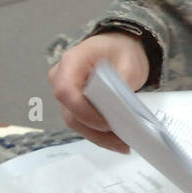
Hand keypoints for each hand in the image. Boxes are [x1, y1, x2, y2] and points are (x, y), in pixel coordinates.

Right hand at [46, 32, 150, 153]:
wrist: (118, 47)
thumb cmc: (121, 50)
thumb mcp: (130, 61)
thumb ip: (124, 81)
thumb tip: (122, 107)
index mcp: (71, 62)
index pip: (66, 91)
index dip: (83, 111)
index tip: (107, 123)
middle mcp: (61, 78)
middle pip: (70, 112)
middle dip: (96, 130)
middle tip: (122, 142)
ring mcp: (66, 93)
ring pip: (76, 122)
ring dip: (99, 137)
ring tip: (123, 145)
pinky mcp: (74, 105)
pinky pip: (83, 123)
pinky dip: (99, 134)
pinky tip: (117, 141)